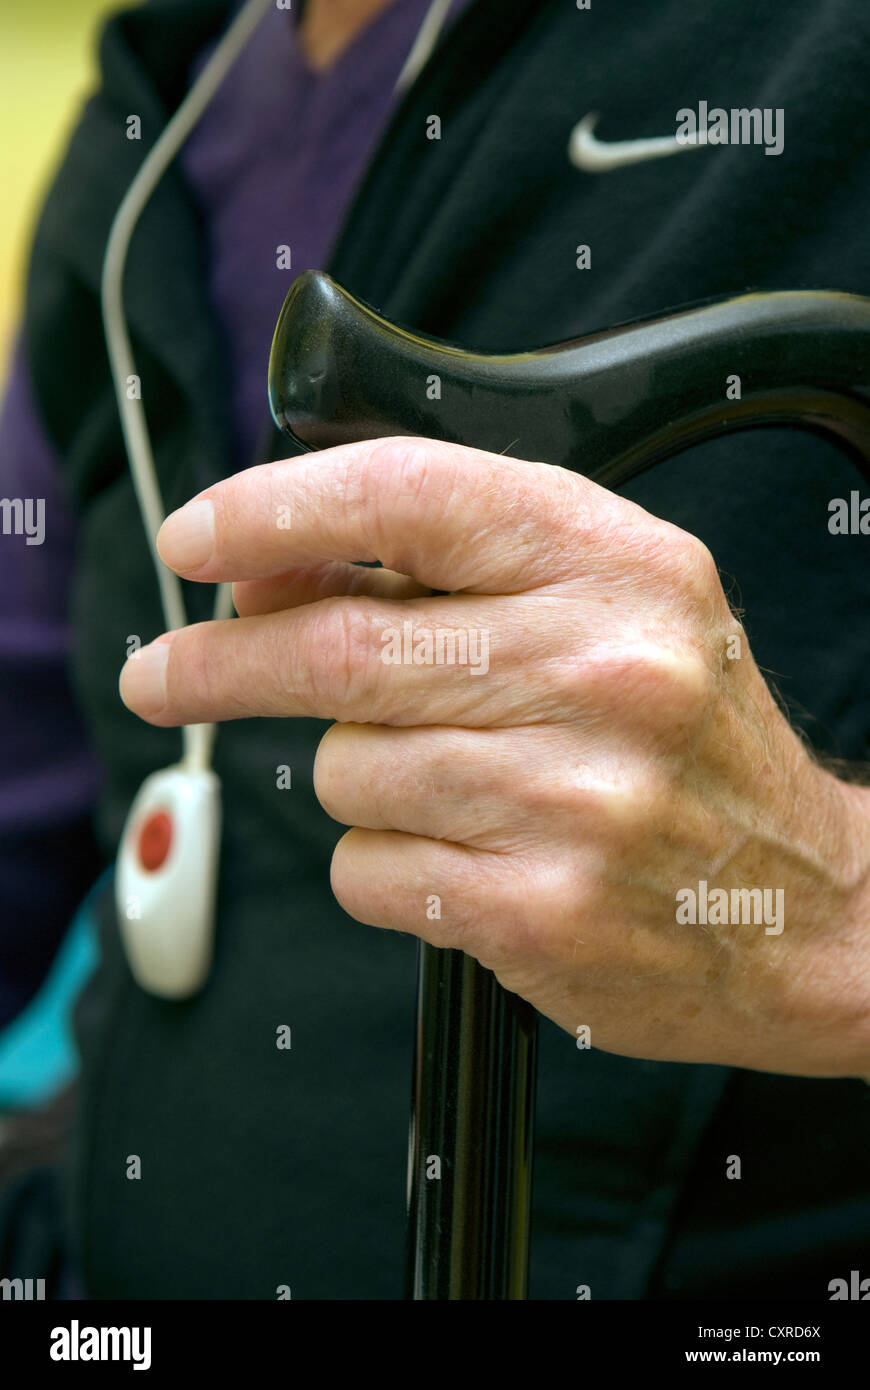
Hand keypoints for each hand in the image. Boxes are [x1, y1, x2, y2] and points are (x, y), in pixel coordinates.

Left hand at [119, 437, 869, 1075]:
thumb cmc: (695, 748)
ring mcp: (571, 798)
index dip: (274, 510)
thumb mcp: (614, 611)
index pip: (410, 497)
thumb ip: (454, 573)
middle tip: (164, 676)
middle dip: (221, 663)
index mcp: (621, 565)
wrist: (816, 909)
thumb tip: (270, 576)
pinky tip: (470, 857)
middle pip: (340, 648)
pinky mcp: (537, 909)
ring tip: (455, 790)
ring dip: (358, 778)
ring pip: (345, 770)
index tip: (198, 535)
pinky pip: (367, 870)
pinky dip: (385, 863)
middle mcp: (603, 670)